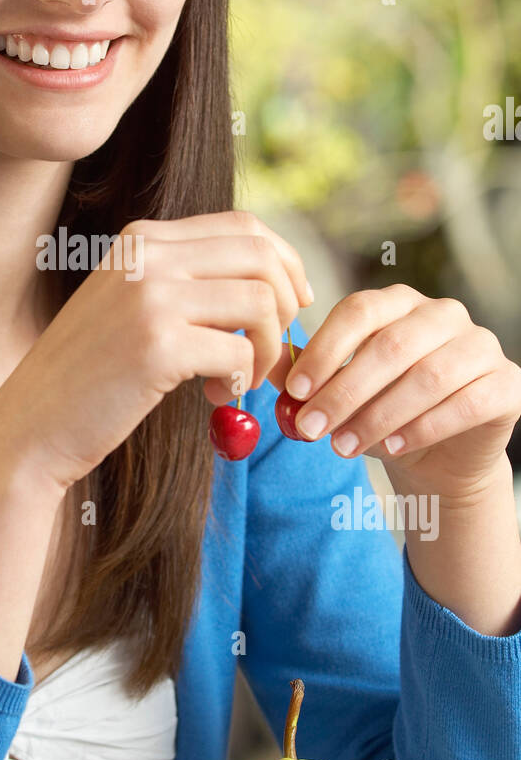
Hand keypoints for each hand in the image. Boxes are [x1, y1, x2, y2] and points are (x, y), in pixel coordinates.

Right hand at [0, 211, 310, 491]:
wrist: (32, 423)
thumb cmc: (90, 375)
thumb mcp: (131, 304)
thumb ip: (185, 281)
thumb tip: (272, 279)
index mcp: (143, 238)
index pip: (244, 227)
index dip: (286, 263)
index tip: (295, 305)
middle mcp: (147, 255)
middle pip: (262, 257)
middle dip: (288, 306)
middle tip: (276, 350)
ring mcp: (151, 297)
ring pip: (260, 303)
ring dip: (270, 349)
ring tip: (243, 379)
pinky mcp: (158, 345)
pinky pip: (240, 353)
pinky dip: (244, 380)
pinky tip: (215, 397)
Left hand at [271, 283, 520, 499]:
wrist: (439, 456)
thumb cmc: (381, 412)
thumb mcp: (338, 392)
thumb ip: (304, 377)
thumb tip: (263, 368)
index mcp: (399, 303)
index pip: (359, 311)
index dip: (325, 350)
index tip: (296, 391)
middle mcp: (443, 314)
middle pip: (392, 345)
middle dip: (345, 390)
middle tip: (311, 428)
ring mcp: (481, 345)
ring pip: (429, 376)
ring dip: (380, 415)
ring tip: (344, 447)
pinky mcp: (508, 384)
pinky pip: (467, 403)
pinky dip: (425, 427)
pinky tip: (392, 448)